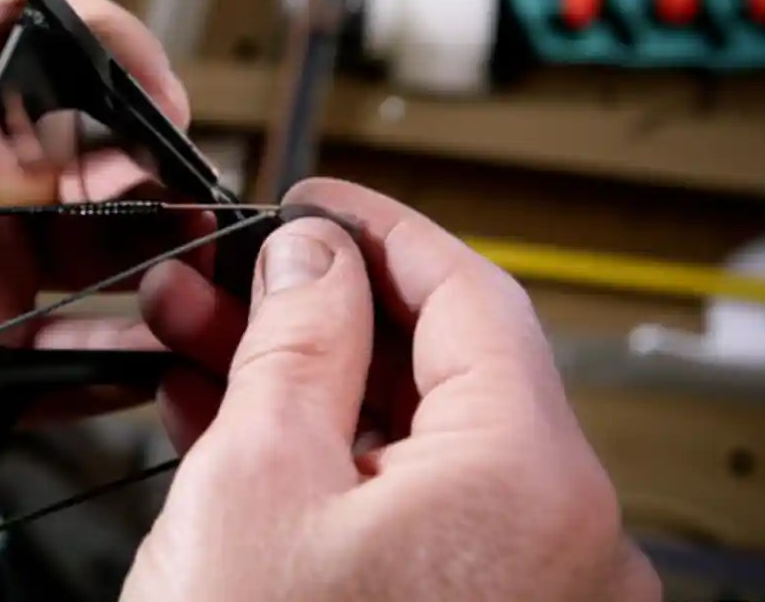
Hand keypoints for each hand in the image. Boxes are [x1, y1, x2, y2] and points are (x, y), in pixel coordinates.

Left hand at [0, 0, 185, 597]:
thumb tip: (37, 149)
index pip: (30, 41)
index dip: (105, 56)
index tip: (151, 95)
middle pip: (88, 151)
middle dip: (145, 167)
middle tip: (170, 195)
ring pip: (94, 254)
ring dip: (147, 258)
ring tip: (174, 268)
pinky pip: (64, 364)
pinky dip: (110, 366)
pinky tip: (139, 358)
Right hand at [126, 178, 659, 600]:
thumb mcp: (255, 479)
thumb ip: (296, 339)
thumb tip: (312, 257)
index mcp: (532, 485)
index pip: (468, 296)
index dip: (379, 231)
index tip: (316, 203)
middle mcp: (560, 543)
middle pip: (438, 371)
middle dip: (317, 313)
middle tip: (229, 278)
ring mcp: (520, 592)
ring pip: (411, 442)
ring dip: (305, 385)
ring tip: (204, 344)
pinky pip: (404, 511)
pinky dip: (326, 462)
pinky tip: (238, 426)